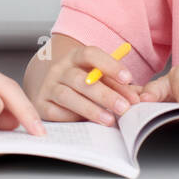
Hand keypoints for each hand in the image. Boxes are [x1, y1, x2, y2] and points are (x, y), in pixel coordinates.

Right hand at [28, 42, 143, 125]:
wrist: (45, 85)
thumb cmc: (79, 81)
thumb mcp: (96, 76)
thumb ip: (117, 84)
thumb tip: (137, 97)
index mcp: (75, 57)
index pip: (91, 54)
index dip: (110, 65)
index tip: (128, 79)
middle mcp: (59, 69)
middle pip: (81, 79)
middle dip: (105, 94)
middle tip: (124, 107)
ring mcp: (48, 86)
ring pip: (67, 96)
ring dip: (90, 109)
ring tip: (109, 119)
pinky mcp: (41, 104)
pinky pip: (56, 112)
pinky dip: (71, 117)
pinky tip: (86, 124)